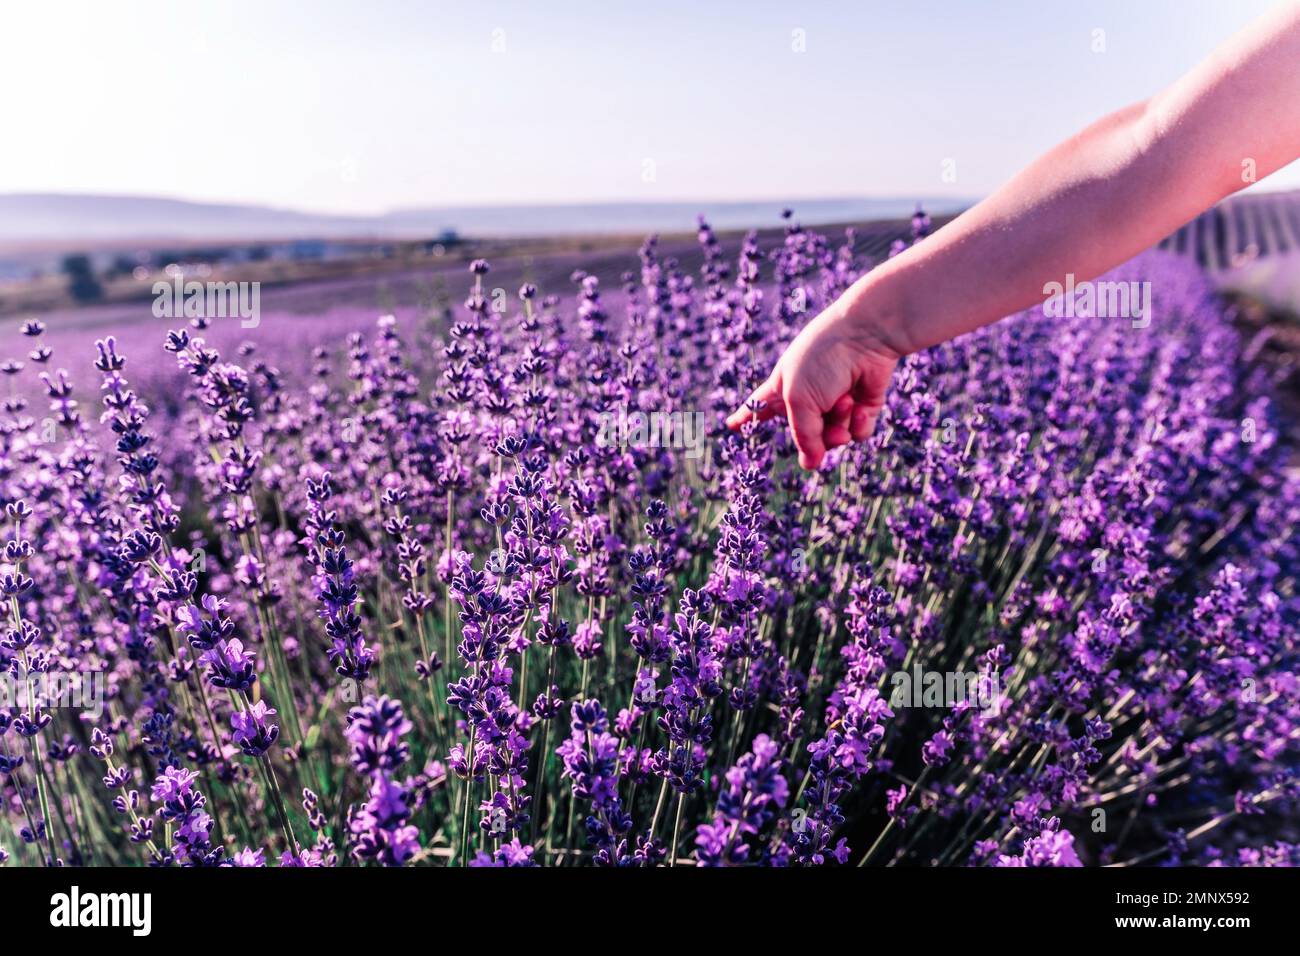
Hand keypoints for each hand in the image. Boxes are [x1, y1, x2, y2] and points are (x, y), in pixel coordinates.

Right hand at [725, 296, 902, 468]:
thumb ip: (803, 437)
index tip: (731, 425)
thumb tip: (811, 465)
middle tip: (826, 427)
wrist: (866, 337)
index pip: (760, 408)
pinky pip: (857, 434)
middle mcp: (808, 398)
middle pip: (805, 437)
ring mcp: (836, 404)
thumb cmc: (822, 360)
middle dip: (816, 437)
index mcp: (782, 389)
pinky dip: (858, 425)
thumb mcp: (799, 400)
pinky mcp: (862, 407)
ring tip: (845, 400)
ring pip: (834, 439)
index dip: (745, 417)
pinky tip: (860, 407)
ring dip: (839, 426)